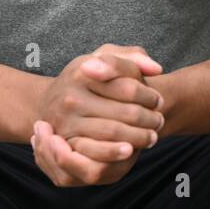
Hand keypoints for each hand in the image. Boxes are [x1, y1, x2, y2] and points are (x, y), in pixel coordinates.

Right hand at [30, 44, 165, 186]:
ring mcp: (67, 121)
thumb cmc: (87, 77)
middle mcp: (71, 96)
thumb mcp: (104, 57)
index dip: (149, 96)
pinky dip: (119, 152)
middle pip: (125, 112)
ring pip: (115, 133)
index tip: (157, 100)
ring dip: (140, 137)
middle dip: (149, 118)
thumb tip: (156, 69)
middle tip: (159, 121)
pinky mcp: (66, 143)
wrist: (51, 102)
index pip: (128, 86)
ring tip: (152, 136)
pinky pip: (98, 152)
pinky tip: (132, 150)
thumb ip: (132, 56)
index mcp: (82, 71)